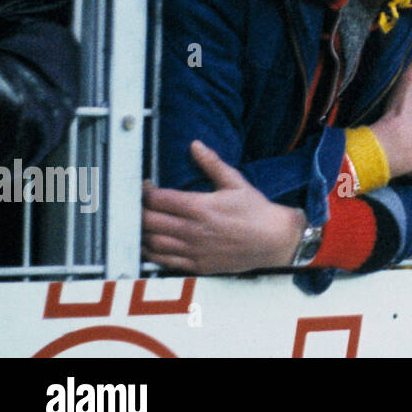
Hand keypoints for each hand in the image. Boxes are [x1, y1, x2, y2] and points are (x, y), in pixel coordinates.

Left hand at [142, 141, 305, 273]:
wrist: (274, 240)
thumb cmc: (256, 211)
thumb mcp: (236, 183)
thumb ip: (212, 164)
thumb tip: (196, 146)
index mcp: (200, 207)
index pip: (158, 199)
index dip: (145, 191)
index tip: (145, 186)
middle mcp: (192, 230)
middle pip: (148, 221)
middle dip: (138, 211)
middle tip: (138, 205)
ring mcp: (193, 249)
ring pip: (151, 242)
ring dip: (140, 233)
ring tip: (141, 224)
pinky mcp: (196, 265)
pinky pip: (163, 261)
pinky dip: (150, 253)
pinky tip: (149, 245)